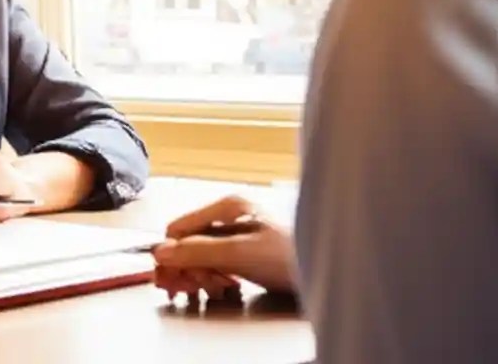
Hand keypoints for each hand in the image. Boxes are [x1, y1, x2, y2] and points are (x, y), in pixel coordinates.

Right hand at [152, 196, 295, 298]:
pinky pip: (221, 266)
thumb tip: (161, 251)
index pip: (179, 228)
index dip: (171, 254)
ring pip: (204, 256)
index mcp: (228, 207)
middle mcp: (233, 217)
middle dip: (187, 268)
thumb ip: (198, 252)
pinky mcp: (251, 254)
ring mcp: (242, 235)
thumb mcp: (240, 254)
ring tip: (214, 289)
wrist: (335, 270)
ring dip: (202, 276)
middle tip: (189, 289)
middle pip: (190, 243)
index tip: (168, 279)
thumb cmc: (294, 255)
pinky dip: (218, 279)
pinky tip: (227, 288)